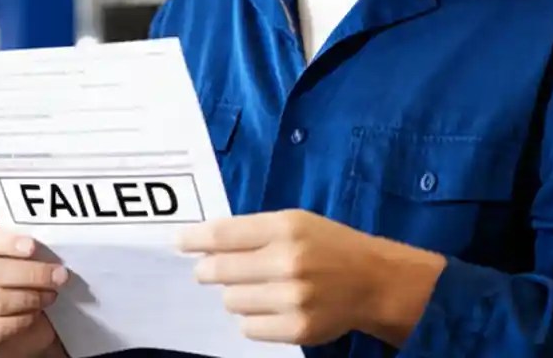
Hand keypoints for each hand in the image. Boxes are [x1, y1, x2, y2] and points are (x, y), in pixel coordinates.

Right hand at [0, 226, 70, 356]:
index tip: (33, 247)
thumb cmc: (21, 286)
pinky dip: (21, 320)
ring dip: (30, 298)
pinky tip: (34, 315)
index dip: (7, 242)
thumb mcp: (24, 262)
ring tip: (51, 296)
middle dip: (31, 273)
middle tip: (59, 276)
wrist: (20, 327)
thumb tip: (50, 248)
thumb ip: (28, 252)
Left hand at [177, 209, 444, 347]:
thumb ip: (252, 230)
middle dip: (208, 271)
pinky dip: (253, 318)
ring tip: (258, 288)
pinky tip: (271, 307)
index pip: (223, 234)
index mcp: (285, 228)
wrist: (373, 281)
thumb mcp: (294, 222)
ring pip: (231, 301)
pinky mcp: (297, 329)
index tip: (178, 243)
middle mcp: (289, 262)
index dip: (194, 240)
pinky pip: (248, 328)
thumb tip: (203, 243)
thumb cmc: (327, 246)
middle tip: (208, 271)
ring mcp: (293, 299)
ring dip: (236, 295)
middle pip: (219, 270)